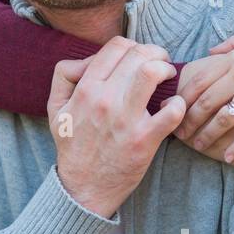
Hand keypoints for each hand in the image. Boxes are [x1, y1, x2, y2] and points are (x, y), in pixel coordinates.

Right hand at [47, 37, 185, 219]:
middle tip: (160, 62)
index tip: (139, 57)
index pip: (116, 47)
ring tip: (168, 77)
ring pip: (152, 73)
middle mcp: (104, 100)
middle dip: (156, 53)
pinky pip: (171, 112)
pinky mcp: (144, 140)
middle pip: (138, 54)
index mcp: (85, 90)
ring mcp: (125, 120)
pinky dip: (179, 104)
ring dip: (166, 69)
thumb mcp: (55, 108)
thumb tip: (90, 59)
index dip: (133, 46)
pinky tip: (174, 106)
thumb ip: (65, 76)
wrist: (83, 188)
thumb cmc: (73, 146)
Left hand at [174, 27, 233, 164]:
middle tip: (179, 132)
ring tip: (198, 145)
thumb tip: (208, 53)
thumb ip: (230, 44)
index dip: (182, 95)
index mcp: (233, 58)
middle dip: (189, 119)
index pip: (198, 79)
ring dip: (208, 135)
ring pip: (223, 119)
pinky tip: (228, 157)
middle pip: (205, 102)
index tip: (172, 106)